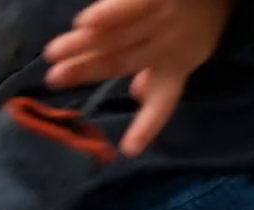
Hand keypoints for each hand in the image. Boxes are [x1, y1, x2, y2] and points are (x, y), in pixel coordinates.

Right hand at [44, 0, 233, 155]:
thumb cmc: (200, 13)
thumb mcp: (190, 47)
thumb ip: (159, 72)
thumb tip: (135, 94)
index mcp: (180, 63)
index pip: (164, 101)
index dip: (147, 125)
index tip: (129, 150)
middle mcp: (171, 44)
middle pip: (123, 60)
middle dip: (87, 71)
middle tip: (53, 80)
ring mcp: (164, 17)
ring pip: (118, 35)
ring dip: (84, 46)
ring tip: (53, 54)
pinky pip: (129, 6)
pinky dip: (107, 15)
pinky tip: (84, 23)